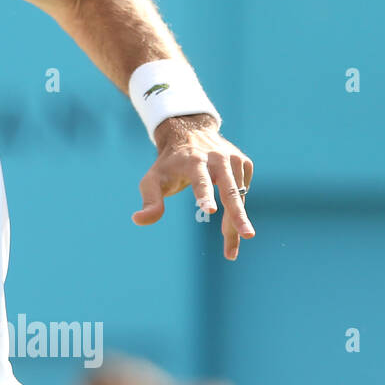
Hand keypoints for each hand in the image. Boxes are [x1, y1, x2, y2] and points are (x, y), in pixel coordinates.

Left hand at [132, 114, 255, 260]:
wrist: (190, 133)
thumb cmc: (168, 164)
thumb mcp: (153, 180)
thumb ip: (149, 201)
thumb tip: (138, 220)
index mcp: (193, 160)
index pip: (200, 180)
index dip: (204, 194)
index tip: (210, 211)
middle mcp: (217, 158)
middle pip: (229, 190)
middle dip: (237, 214)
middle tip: (247, 235)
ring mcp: (234, 160)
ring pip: (239, 197)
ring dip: (236, 224)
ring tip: (230, 251)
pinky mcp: (245, 164)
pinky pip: (243, 193)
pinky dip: (237, 211)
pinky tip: (230, 221)